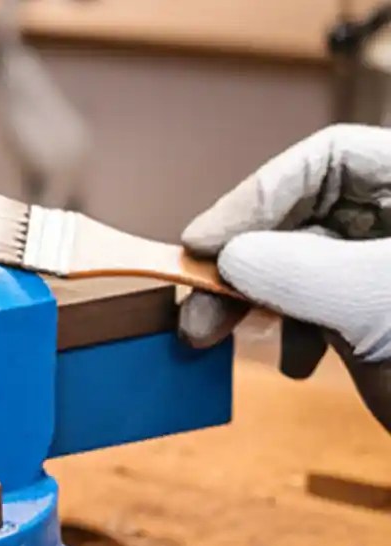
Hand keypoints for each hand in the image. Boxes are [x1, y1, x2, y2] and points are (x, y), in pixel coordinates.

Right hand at [177, 124, 390, 430]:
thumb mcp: (374, 306)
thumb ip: (295, 270)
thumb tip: (229, 255)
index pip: (327, 160)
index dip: (256, 195)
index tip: (203, 244)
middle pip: (307, 213)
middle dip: (246, 260)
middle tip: (197, 310)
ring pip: (306, 261)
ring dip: (258, 299)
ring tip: (218, 340)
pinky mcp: (388, 316)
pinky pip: (324, 303)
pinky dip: (294, 329)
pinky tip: (295, 363)